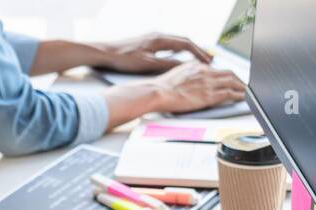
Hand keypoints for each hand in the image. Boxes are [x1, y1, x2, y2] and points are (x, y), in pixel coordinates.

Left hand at [95, 33, 211, 74]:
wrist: (106, 53)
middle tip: (209, 60)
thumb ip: (166, 65)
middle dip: (198, 51)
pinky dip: (179, 51)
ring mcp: (153, 38)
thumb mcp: (148, 64)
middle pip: (184, 41)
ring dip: (189, 50)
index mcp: (160, 39)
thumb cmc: (124, 59)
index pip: (186, 44)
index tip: (209, 61)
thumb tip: (183, 67)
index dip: (199, 53)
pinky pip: (169, 45)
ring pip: (177, 42)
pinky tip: (179, 58)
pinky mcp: (148, 43)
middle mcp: (158, 36)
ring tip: (198, 59)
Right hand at [147, 61, 245, 112]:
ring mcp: (209, 83)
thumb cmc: (163, 86)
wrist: (159, 92)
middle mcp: (206, 72)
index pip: (218, 69)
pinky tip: (243, 98)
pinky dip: (239, 95)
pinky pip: (229, 94)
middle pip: (229, 73)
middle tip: (244, 85)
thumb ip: (189, 73)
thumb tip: (193, 77)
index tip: (231, 79)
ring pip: (233, 82)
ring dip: (242, 87)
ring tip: (247, 92)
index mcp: (198, 66)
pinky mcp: (209, 95)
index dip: (227, 75)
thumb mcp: (178, 73)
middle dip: (239, 80)